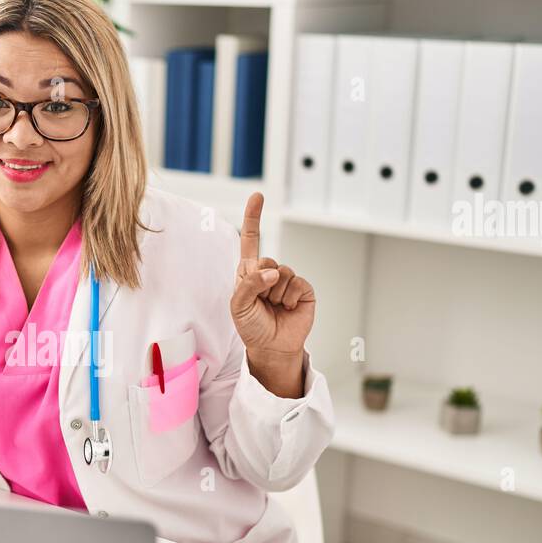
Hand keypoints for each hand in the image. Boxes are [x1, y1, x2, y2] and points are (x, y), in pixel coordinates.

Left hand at [229, 193, 316, 397]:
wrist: (271, 347)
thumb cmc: (252, 326)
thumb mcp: (238, 305)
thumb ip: (250, 284)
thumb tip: (274, 271)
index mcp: (248, 272)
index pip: (251, 240)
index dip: (254, 217)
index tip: (258, 196)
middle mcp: (268, 272)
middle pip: (266, 260)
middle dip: (260, 282)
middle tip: (261, 302)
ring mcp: (287, 280)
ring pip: (282, 272)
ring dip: (275, 293)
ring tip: (273, 307)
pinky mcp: (303, 289)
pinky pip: (295, 283)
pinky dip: (288, 298)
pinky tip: (287, 308)